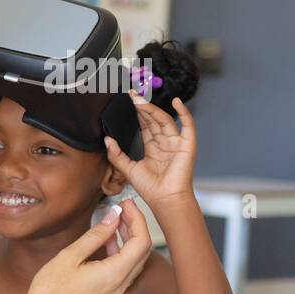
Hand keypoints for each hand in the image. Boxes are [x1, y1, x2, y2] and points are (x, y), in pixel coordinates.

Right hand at [23, 200, 151, 293]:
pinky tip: (108, 241)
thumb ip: (96, 235)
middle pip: (142, 250)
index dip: (137, 219)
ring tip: (115, 220)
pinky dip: (122, 251)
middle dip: (135, 226)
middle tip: (122, 208)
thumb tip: (114, 215)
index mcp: (115, 273)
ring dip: (129, 238)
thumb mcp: (70, 256)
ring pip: (135, 260)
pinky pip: (125, 269)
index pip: (141, 241)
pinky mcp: (108, 293)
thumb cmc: (50, 289)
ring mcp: (115, 290)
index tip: (126, 203)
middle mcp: (121, 284)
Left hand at [104, 94, 196, 208]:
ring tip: (140, 99)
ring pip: (164, 120)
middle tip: (132, 94)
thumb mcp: (128, 169)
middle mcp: (165, 142)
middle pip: (153, 120)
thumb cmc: (150, 188)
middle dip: (143, 107)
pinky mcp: (187, 145)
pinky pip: (187, 125)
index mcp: (153, 147)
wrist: (164, 199)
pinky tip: (176, 102)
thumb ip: (116, 154)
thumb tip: (107, 140)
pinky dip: (183, 113)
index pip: (145, 125)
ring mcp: (176, 142)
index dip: (137, 112)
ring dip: (153, 109)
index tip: (128, 100)